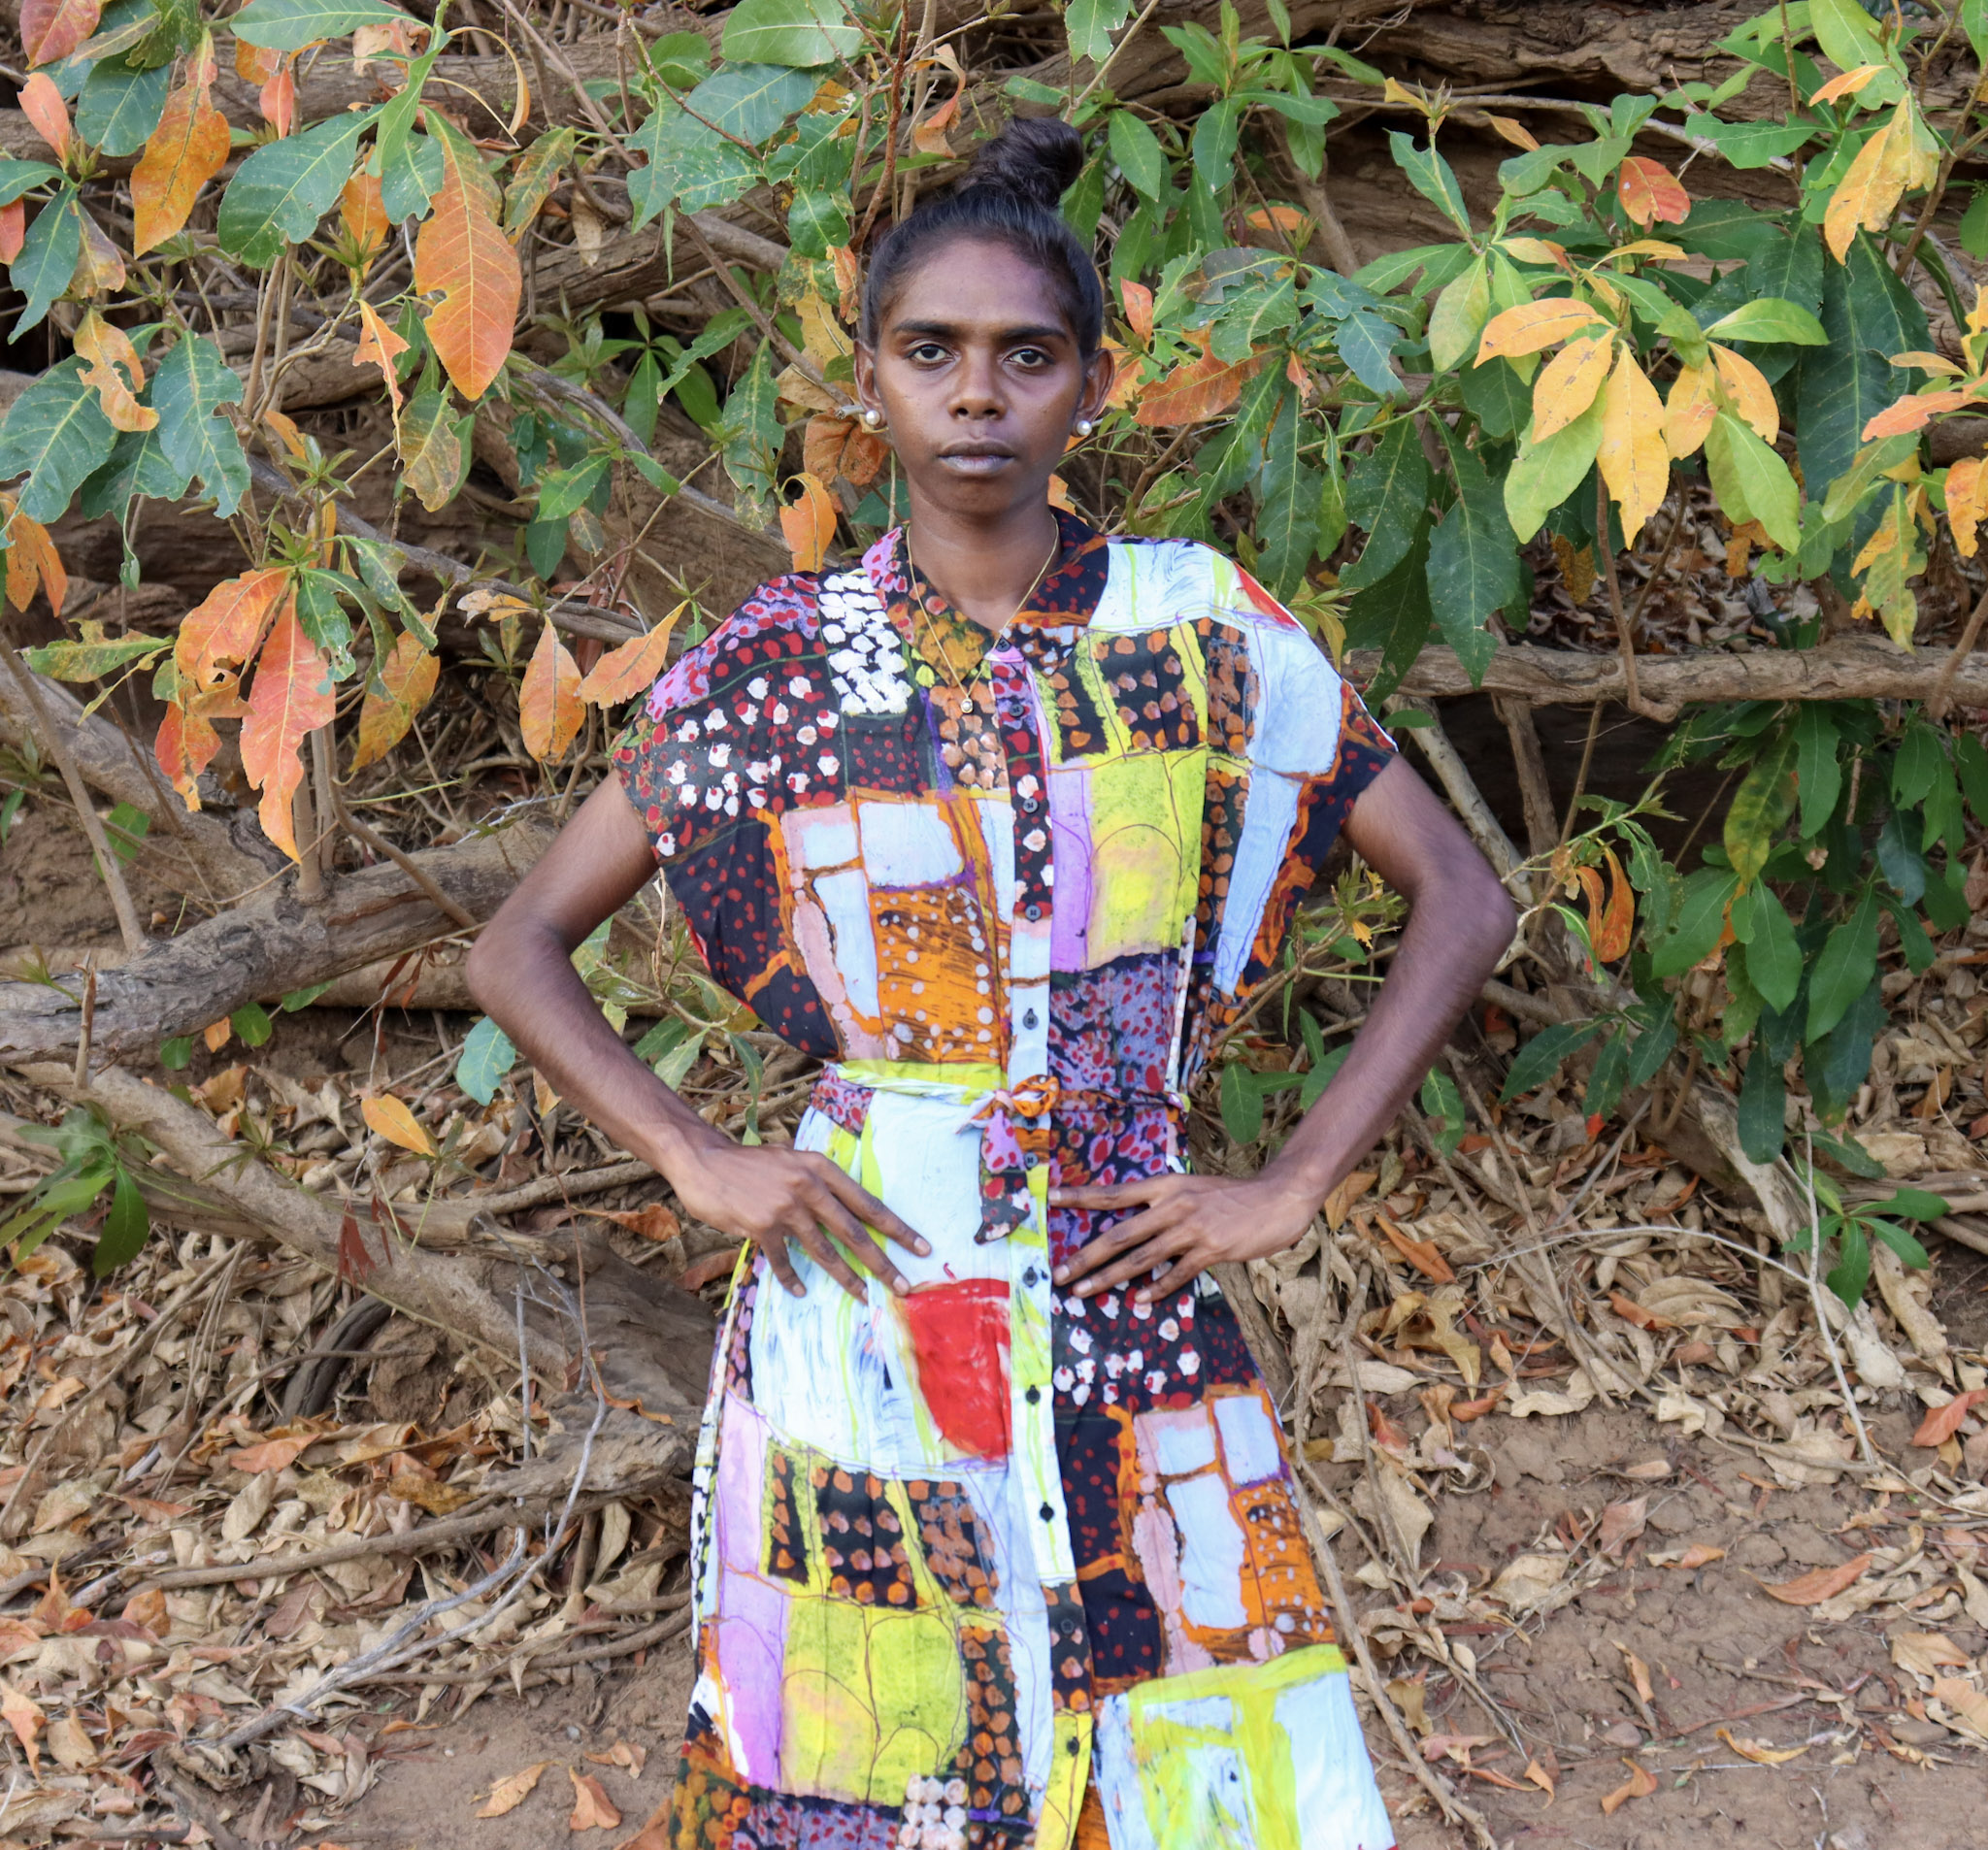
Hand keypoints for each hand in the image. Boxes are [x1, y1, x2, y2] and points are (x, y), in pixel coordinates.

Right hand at [665, 1139, 928, 1299]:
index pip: (868, 1203)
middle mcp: (808, 1186)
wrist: (704, 1161)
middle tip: (903, 1285)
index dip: (897, 1228)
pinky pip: (784, 1260)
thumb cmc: (750, 1163)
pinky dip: (792, 1278)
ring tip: (862, 1295)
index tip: (921, 1248)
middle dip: (882, 1262)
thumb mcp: (791, 1159)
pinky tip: (800, 1291)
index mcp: (821, 1168)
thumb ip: (816, 1179)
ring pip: (824, 1251)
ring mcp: (785, 1207)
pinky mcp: (761, 1226)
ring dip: (845, 1277)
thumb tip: (843, 1206)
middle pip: (854, 1231)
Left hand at [1049, 1172, 1317, 1302]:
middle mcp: (1173, 1204)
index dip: (1082, 1196)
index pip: (1115, 1193)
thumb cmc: (1232, 1197)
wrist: (1276, 1197)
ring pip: (1140, 1257)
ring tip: (1084, 1291)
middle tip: (1060, 1273)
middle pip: (1120, 1233)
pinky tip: (1141, 1300)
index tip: (1051, 1198)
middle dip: (1086, 1256)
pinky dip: (1158, 1288)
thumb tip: (1136, 1228)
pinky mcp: (1211, 1249)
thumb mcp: (1193, 1189)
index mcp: (1165, 1186)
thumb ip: (1164, 1206)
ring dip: (1109, 1277)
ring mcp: (1192, 1227)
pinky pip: (1177, 1273)